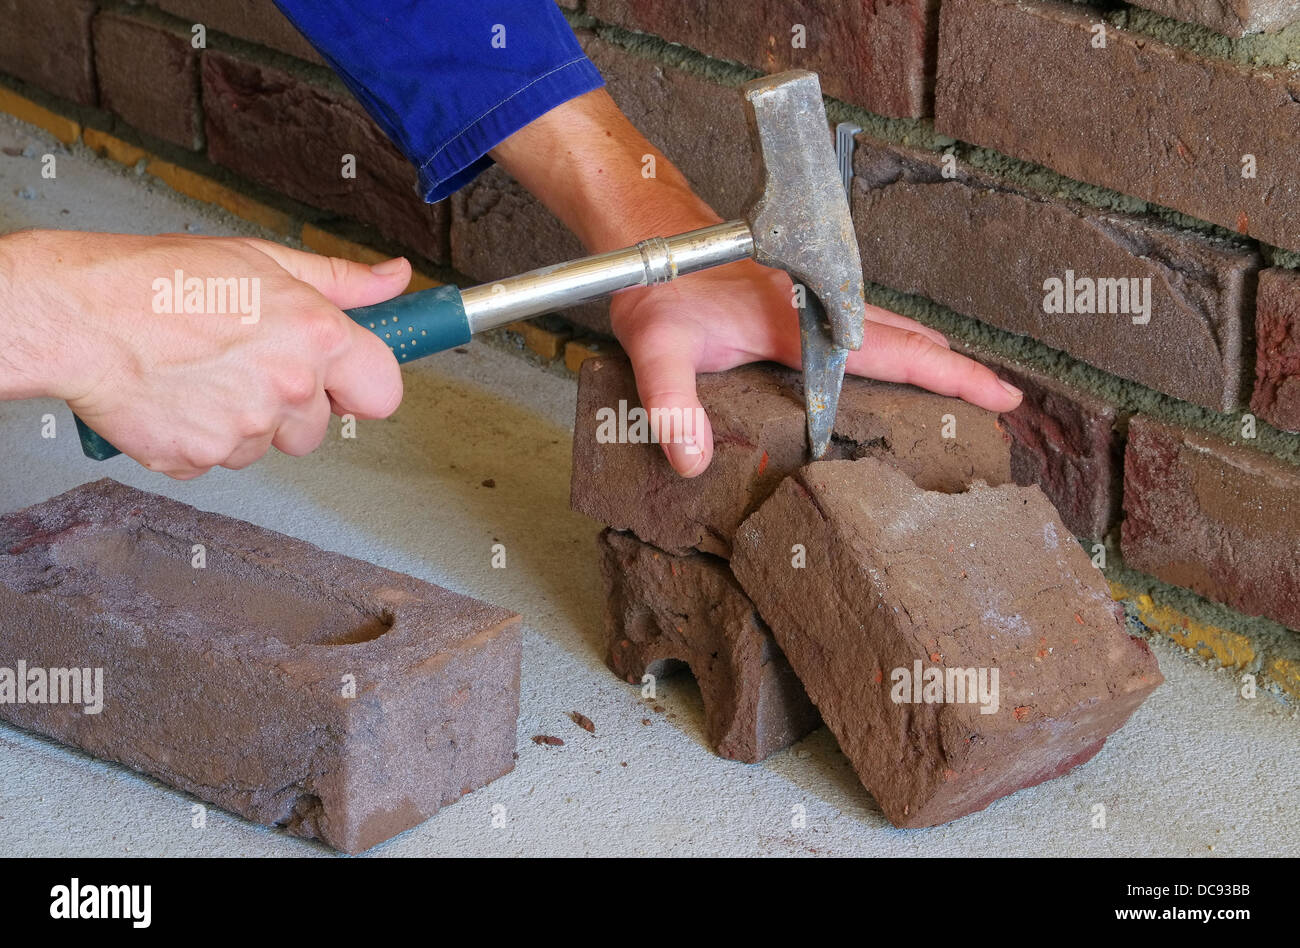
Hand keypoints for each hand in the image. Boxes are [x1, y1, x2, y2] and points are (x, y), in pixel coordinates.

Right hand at [0, 230, 407, 477]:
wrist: (77, 315)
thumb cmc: (160, 280)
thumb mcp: (262, 260)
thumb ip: (339, 280)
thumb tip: (394, 279)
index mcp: (316, 335)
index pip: (383, 390)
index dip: (362, 386)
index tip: (344, 381)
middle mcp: (289, 386)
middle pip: (319, 427)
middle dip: (290, 404)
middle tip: (243, 362)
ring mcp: (245, 430)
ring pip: (267, 445)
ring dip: (244, 421)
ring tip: (202, 374)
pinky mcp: (200, 458)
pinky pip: (217, 460)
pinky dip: (199, 436)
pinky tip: (177, 397)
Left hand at [609, 258, 1022, 474]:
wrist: (650, 231)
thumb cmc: (658, 286)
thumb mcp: (654, 346)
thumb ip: (672, 404)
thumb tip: (693, 461)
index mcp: (801, 322)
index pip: (894, 352)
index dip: (950, 376)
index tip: (1000, 395)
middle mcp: (816, 306)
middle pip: (907, 338)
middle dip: (957, 370)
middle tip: (1003, 399)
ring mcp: (810, 299)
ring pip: (888, 326)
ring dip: (930, 353)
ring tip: (964, 382)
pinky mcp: (799, 298)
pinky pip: (864, 321)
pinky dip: (897, 341)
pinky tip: (895, 355)